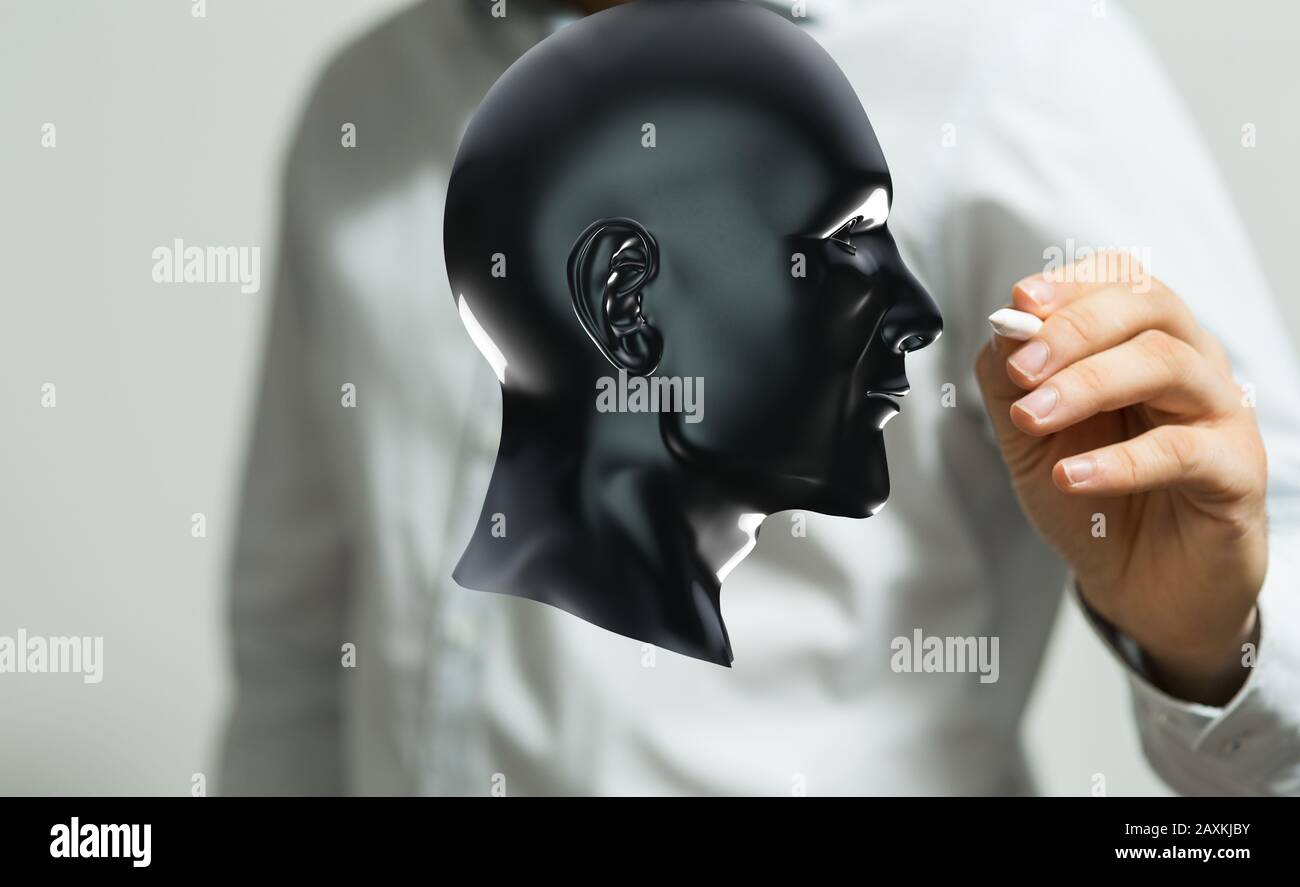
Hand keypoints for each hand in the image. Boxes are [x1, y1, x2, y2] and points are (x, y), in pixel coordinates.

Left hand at [975, 253, 1267, 704]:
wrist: (1140, 587)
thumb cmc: (1095, 502)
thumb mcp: (1031, 439)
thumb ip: (1012, 383)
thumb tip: (1002, 328)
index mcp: (1142, 345)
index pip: (1123, 282)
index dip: (1073, 284)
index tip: (1021, 302)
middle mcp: (1188, 366)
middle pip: (1149, 308)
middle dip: (1075, 329)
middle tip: (1023, 368)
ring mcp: (1218, 415)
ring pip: (1168, 364)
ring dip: (1088, 385)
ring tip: (1033, 419)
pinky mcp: (1234, 472)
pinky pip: (1183, 449)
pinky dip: (1120, 460)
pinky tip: (1074, 474)